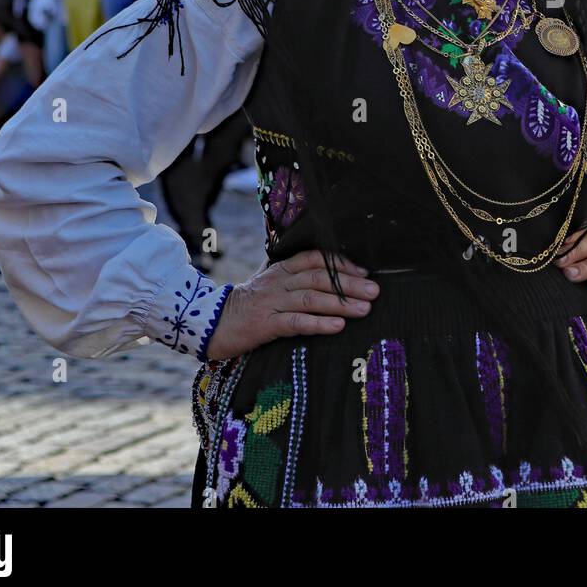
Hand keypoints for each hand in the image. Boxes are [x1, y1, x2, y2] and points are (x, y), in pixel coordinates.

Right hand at [204, 251, 377, 359]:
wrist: (211, 324)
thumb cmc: (248, 305)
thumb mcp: (269, 284)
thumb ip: (293, 277)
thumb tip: (327, 274)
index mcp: (281, 269)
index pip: (316, 259)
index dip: (341, 264)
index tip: (364, 272)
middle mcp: (278, 282)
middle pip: (320, 278)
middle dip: (350, 285)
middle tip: (375, 292)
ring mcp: (271, 302)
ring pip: (311, 298)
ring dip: (341, 303)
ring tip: (365, 309)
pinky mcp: (265, 324)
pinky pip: (296, 322)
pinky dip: (319, 323)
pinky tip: (338, 326)